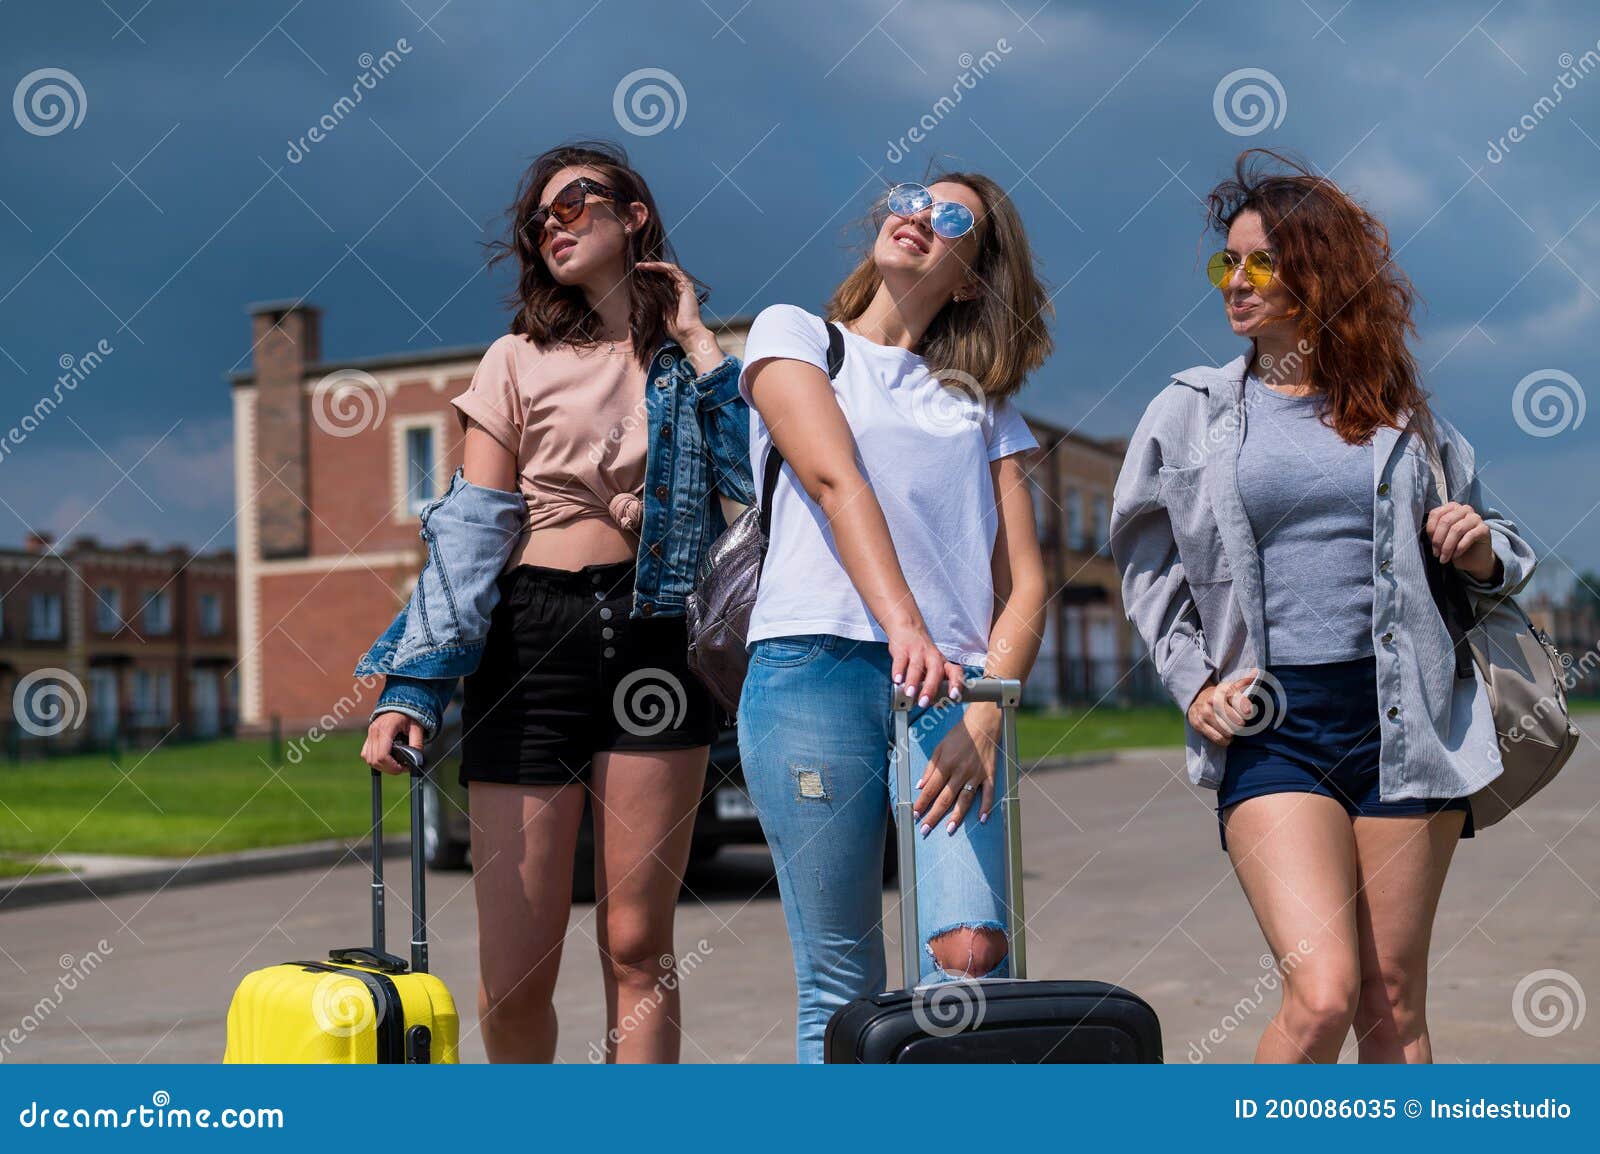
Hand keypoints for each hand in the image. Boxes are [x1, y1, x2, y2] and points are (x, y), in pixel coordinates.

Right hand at [361, 711, 423, 774]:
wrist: (400, 704)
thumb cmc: (409, 715)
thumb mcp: (417, 728)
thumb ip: (417, 743)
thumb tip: (416, 760)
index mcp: (386, 728)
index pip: (382, 755)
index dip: (392, 766)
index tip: (403, 768)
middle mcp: (374, 731)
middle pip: (375, 760)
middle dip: (389, 769)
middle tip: (402, 768)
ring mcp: (370, 734)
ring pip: (369, 759)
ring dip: (381, 766)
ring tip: (395, 765)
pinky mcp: (368, 737)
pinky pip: (366, 754)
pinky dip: (375, 760)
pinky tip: (386, 760)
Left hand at [634, 260, 719, 366]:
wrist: (686, 333)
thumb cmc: (672, 328)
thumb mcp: (657, 311)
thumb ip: (652, 301)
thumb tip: (638, 292)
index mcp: (673, 294)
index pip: (661, 279)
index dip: (649, 275)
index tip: (636, 274)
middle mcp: (679, 288)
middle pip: (664, 272)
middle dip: (650, 267)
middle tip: (637, 266)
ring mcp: (684, 285)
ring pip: (668, 268)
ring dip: (653, 265)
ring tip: (641, 265)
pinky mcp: (686, 285)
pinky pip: (672, 270)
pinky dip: (660, 266)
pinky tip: (650, 266)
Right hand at [886, 623, 965, 708]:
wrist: (908, 628)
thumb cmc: (922, 654)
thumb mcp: (932, 666)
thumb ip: (934, 684)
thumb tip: (936, 704)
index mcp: (943, 663)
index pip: (955, 672)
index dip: (957, 683)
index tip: (954, 696)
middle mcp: (933, 657)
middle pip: (935, 671)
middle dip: (930, 688)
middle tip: (924, 702)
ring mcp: (917, 652)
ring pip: (917, 666)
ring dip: (913, 681)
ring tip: (909, 693)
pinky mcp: (902, 649)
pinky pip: (900, 660)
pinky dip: (898, 671)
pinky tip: (896, 680)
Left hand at [914, 703, 999, 834]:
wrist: (983, 724)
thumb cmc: (959, 736)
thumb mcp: (939, 748)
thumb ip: (930, 768)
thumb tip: (920, 786)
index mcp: (945, 764)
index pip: (930, 788)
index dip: (922, 803)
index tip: (915, 814)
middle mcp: (960, 771)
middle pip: (945, 798)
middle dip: (934, 815)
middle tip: (925, 830)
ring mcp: (976, 774)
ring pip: (965, 799)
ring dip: (957, 816)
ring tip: (949, 829)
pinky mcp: (989, 775)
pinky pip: (988, 793)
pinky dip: (985, 806)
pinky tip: (982, 819)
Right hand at [1186, 670, 1258, 745]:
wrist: (1196, 699)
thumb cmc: (1220, 695)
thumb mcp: (1232, 687)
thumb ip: (1245, 682)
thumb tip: (1256, 672)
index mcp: (1224, 690)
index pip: (1243, 705)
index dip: (1247, 712)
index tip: (1247, 713)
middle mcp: (1213, 700)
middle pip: (1238, 722)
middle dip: (1240, 724)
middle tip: (1238, 722)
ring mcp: (1204, 712)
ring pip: (1228, 731)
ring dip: (1232, 733)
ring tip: (1231, 728)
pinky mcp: (1198, 723)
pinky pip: (1219, 738)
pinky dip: (1225, 740)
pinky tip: (1225, 735)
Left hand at [1426, 501, 1497, 582]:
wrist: (1473, 559)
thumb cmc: (1454, 546)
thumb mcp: (1441, 537)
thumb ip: (1434, 531)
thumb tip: (1426, 533)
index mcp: (1451, 507)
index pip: (1436, 514)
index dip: (1431, 530)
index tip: (1431, 544)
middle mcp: (1464, 509)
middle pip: (1446, 521)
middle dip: (1438, 540)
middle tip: (1436, 554)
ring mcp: (1476, 517)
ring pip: (1457, 529)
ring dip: (1448, 546)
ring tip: (1444, 558)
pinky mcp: (1484, 528)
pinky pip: (1469, 536)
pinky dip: (1459, 548)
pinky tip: (1455, 556)